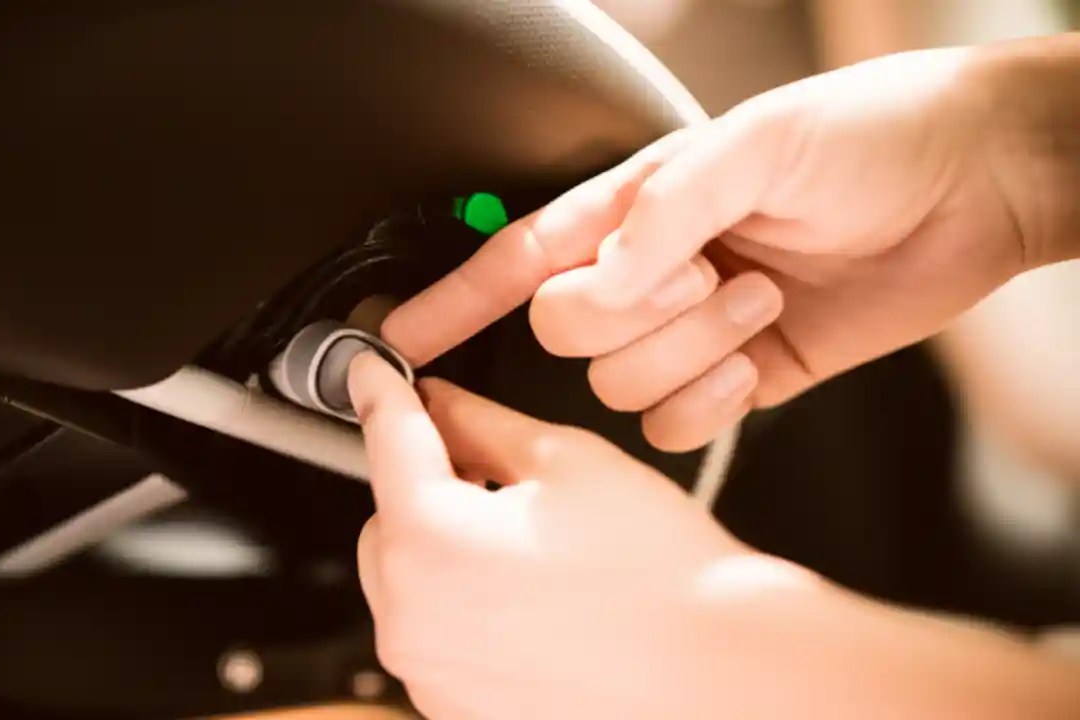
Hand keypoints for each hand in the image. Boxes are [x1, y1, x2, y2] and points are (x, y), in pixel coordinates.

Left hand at [348, 352, 1079, 719]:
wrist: (723, 674)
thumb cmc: (661, 578)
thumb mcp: (567, 459)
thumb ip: (480, 422)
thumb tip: (440, 403)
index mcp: (428, 539)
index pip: (384, 438)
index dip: (377, 390)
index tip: (368, 370)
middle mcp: (410, 616)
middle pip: (388, 517)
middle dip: (431, 485)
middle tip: (500, 474)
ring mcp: (429, 672)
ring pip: (408, 578)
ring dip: (447, 547)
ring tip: (536, 547)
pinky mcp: (453, 707)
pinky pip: (435, 632)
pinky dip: (463, 604)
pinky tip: (533, 597)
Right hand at [384, 46, 1046, 450]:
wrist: (970, 188)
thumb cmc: (867, 136)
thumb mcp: (757, 143)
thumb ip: (665, 212)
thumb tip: (604, 278)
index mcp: (631, 208)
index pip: (512, 259)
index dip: (447, 301)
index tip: (396, 340)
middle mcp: (648, 273)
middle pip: (561, 334)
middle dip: (627, 315)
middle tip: (700, 270)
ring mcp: (687, 332)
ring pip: (618, 388)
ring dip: (689, 349)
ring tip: (755, 295)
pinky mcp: (734, 379)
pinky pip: (677, 423)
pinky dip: (712, 399)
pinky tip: (755, 355)